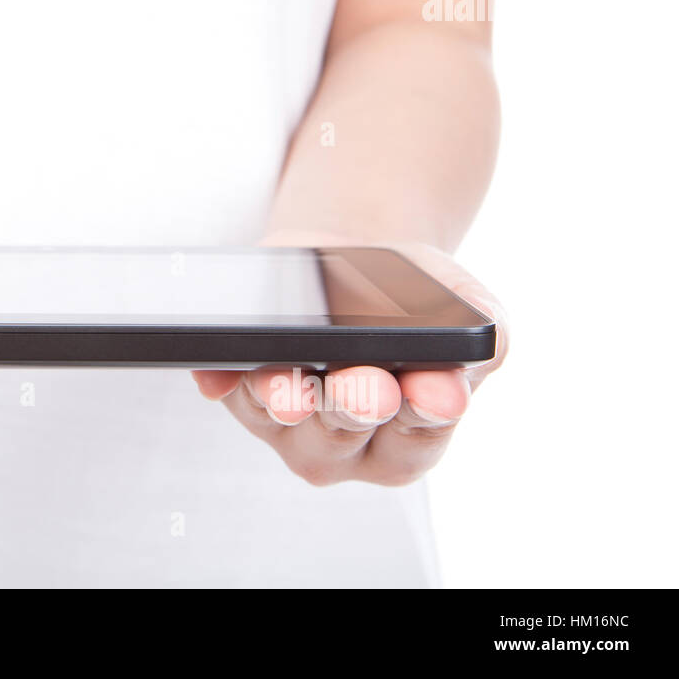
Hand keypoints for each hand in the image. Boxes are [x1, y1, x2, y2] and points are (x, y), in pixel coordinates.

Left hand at [192, 240, 507, 486]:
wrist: (355, 259)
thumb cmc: (414, 299)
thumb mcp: (463, 305)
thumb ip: (482, 337)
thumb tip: (448, 383)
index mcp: (408, 436)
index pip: (418, 438)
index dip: (429, 416)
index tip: (435, 391)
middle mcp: (343, 440)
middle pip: (342, 434)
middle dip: (353, 407)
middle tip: (367, 386)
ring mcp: (286, 419)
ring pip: (280, 417)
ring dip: (284, 397)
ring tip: (292, 384)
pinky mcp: (239, 386)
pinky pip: (224, 385)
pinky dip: (217, 377)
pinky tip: (217, 375)